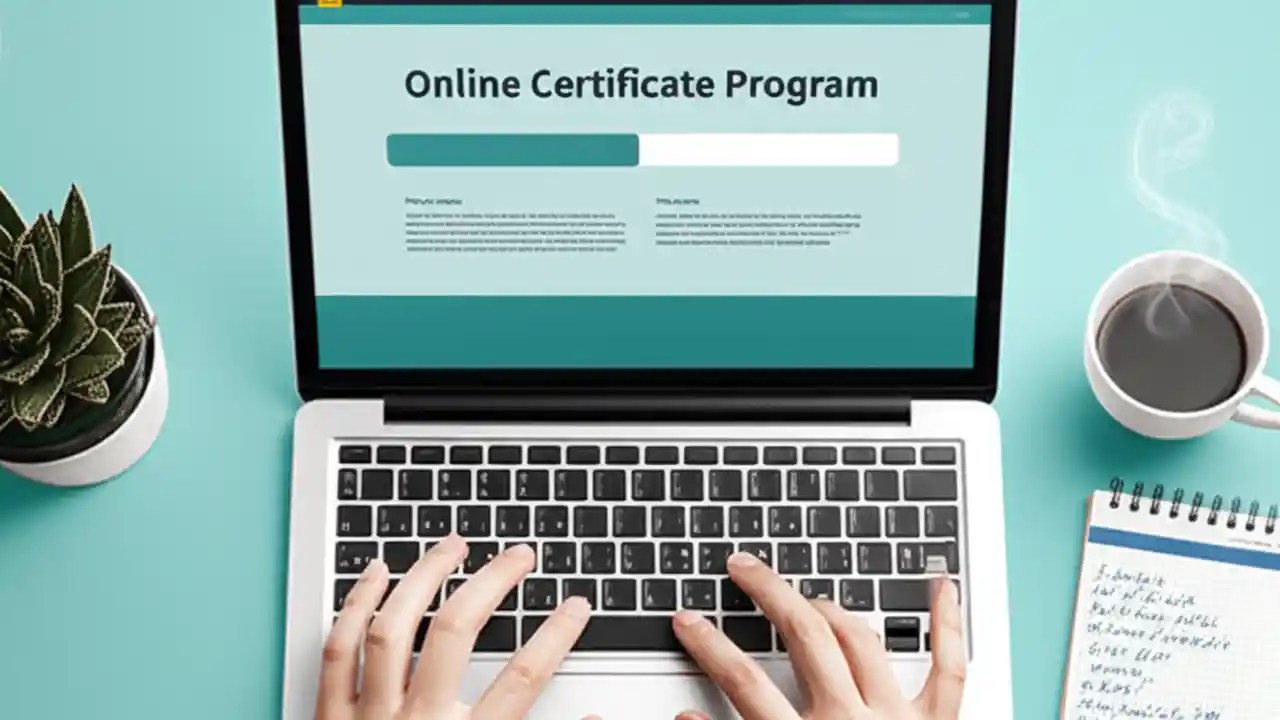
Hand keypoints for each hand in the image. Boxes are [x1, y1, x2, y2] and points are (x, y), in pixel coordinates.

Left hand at [317, 534, 592, 719]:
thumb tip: (591, 719)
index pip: (521, 679)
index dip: (555, 635)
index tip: (575, 605)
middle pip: (455, 633)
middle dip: (493, 583)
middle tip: (520, 555)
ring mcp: (368, 718)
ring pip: (394, 627)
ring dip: (425, 576)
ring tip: (454, 546)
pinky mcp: (328, 719)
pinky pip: (339, 648)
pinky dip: (356, 603)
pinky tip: (377, 572)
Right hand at [672, 553, 965, 719]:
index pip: (743, 682)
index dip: (709, 645)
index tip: (687, 622)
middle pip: (804, 635)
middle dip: (768, 591)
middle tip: (743, 568)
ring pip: (861, 639)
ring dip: (830, 606)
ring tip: (805, 593)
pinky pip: (949, 669)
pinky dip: (949, 625)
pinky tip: (942, 586)